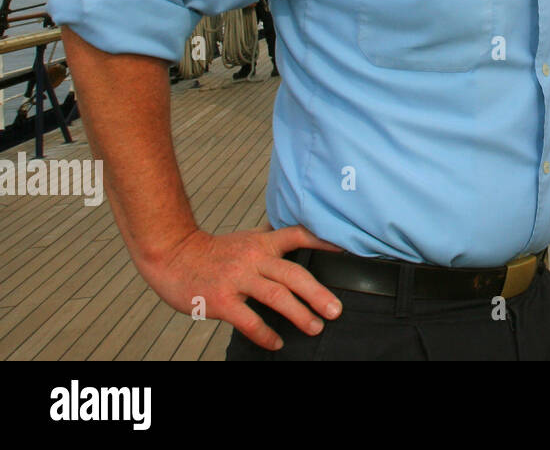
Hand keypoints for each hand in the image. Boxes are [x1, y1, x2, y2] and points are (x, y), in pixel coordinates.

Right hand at [136, 224, 343, 350]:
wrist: (172, 255)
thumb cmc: (211, 251)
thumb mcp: (245, 240)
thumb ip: (269, 242)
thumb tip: (296, 240)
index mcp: (262, 242)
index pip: (298, 236)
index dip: (323, 242)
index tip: (346, 252)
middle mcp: (253, 259)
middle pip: (294, 274)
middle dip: (318, 294)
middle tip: (336, 310)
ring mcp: (237, 279)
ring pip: (276, 296)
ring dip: (300, 314)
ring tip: (316, 327)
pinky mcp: (221, 300)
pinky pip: (249, 320)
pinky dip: (266, 334)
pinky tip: (277, 343)